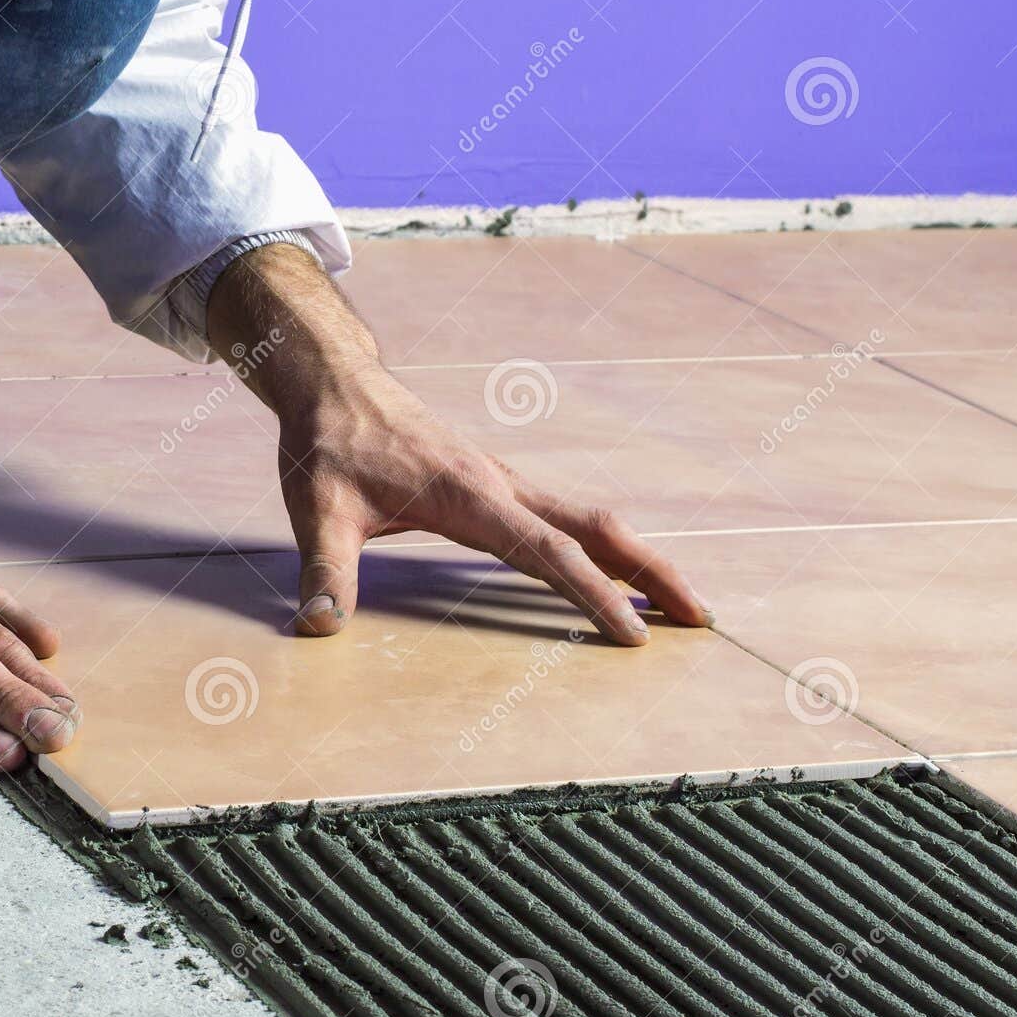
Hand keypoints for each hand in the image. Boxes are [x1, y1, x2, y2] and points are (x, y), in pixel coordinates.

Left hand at [277, 367, 709, 642]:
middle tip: (699, 619)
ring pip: (588, 521)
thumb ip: (325, 570)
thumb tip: (318, 628)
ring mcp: (504, 483)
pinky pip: (564, 519)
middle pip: (596, 529)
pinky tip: (611, 575)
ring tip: (675, 606)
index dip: (593, 594)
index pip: (547, 552)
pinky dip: (602, 548)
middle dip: (651, 572)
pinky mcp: (496, 485)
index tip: (634, 633)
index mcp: (469, 495)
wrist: (335, 384)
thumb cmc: (328, 445)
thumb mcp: (316, 508)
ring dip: (636, 560)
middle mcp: (500, 485)